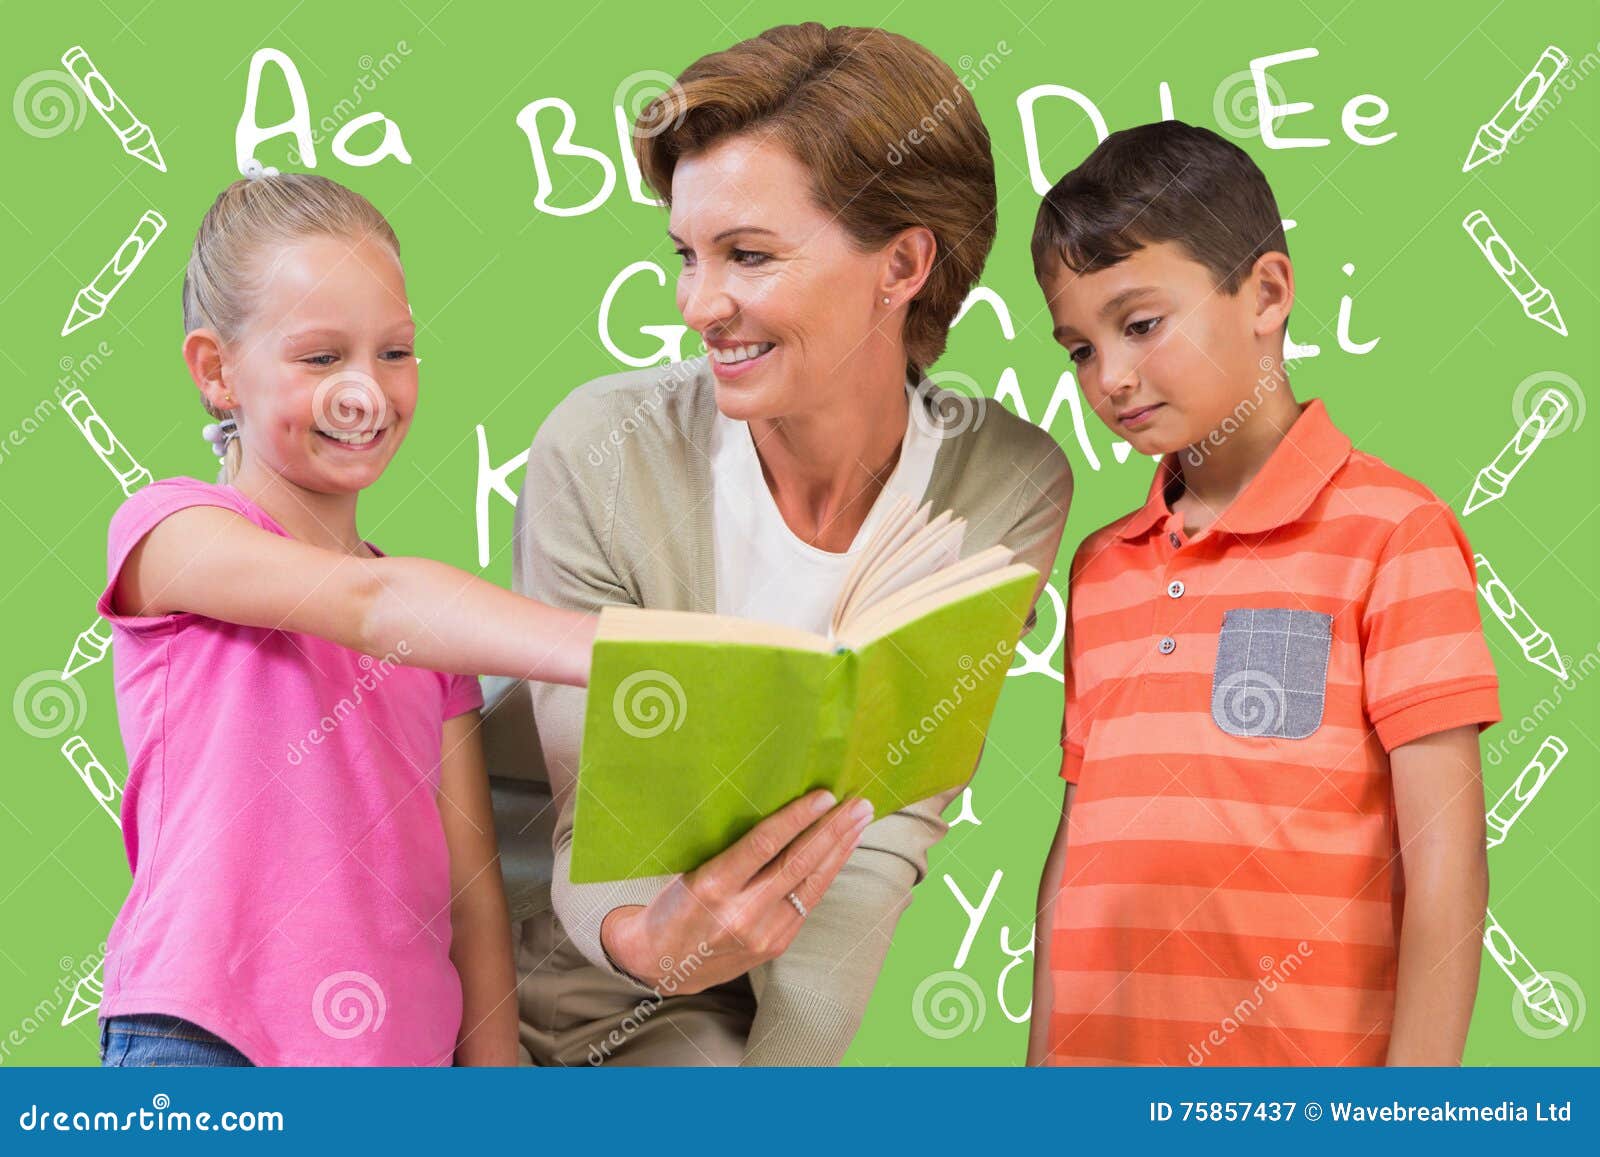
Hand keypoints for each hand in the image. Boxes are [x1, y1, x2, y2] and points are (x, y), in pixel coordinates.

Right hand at [600, 789, 874, 991]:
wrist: (660, 963)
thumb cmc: (673, 904)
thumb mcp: (691, 870)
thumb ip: (732, 851)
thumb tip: (779, 811)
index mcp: (712, 887)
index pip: (764, 844)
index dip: (798, 818)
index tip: (824, 795)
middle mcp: (741, 913)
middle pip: (798, 864)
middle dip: (833, 830)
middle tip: (858, 804)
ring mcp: (763, 934)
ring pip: (812, 885)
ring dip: (840, 850)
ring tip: (860, 822)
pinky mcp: (776, 946)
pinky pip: (808, 902)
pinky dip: (827, 874)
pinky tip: (841, 853)